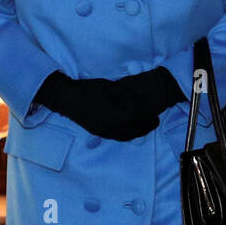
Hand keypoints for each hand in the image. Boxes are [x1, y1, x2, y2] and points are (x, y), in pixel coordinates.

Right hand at [34, 70, 173, 140]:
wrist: (68, 98)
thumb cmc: (90, 89)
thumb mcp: (111, 87)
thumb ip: (127, 94)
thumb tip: (141, 96)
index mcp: (117, 115)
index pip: (139, 120)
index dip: (150, 119)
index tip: (157, 115)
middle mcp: (112, 127)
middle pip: (135, 130)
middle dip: (146, 126)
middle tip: (154, 121)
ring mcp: (104, 131)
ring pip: (126, 135)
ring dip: (138, 132)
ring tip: (145, 127)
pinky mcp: (99, 132)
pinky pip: (117, 136)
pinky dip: (127, 135)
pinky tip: (129, 130)